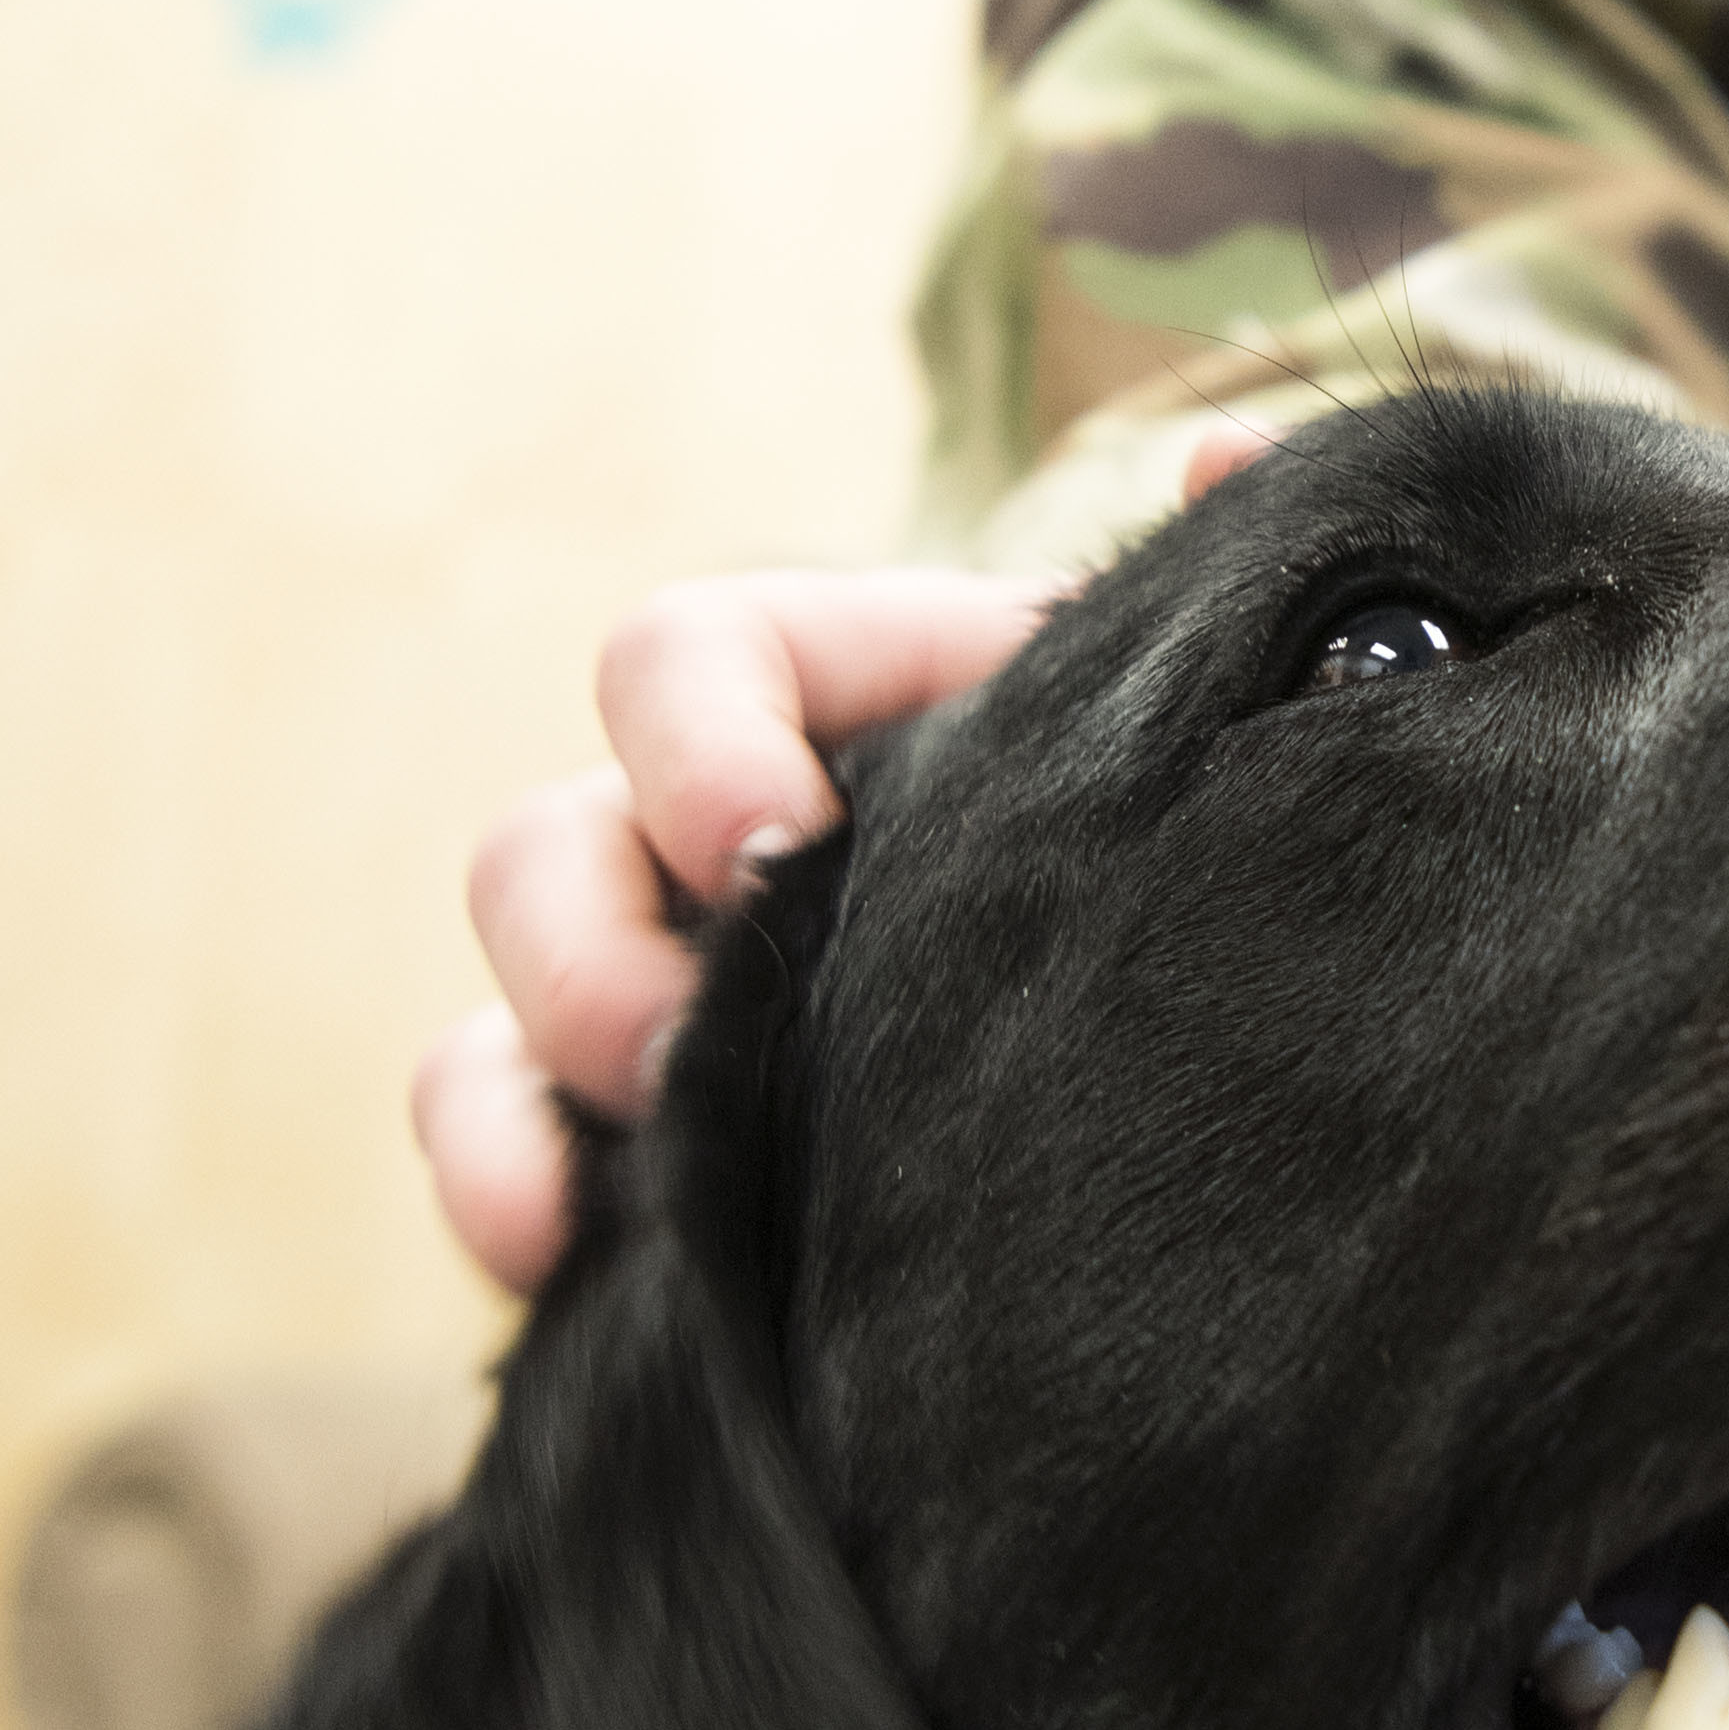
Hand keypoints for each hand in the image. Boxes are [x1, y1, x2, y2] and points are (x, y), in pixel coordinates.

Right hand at [412, 436, 1286, 1295]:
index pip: (689, 657)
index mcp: (823, 703)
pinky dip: (500, 1204)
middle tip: (679, 1053)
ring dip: (508, 1103)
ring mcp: (656, 1003)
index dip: (697, 738)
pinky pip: (509, 1164)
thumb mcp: (1188, 695)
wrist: (1198, 999)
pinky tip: (557, 1274)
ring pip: (493, 1022)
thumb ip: (1219, 575)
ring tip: (588, 1206)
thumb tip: (1235, 456)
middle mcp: (700, 848)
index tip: (776, 842)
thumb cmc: (1164, 808)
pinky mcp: (646, 1153)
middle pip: (547, 849)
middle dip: (585, 953)